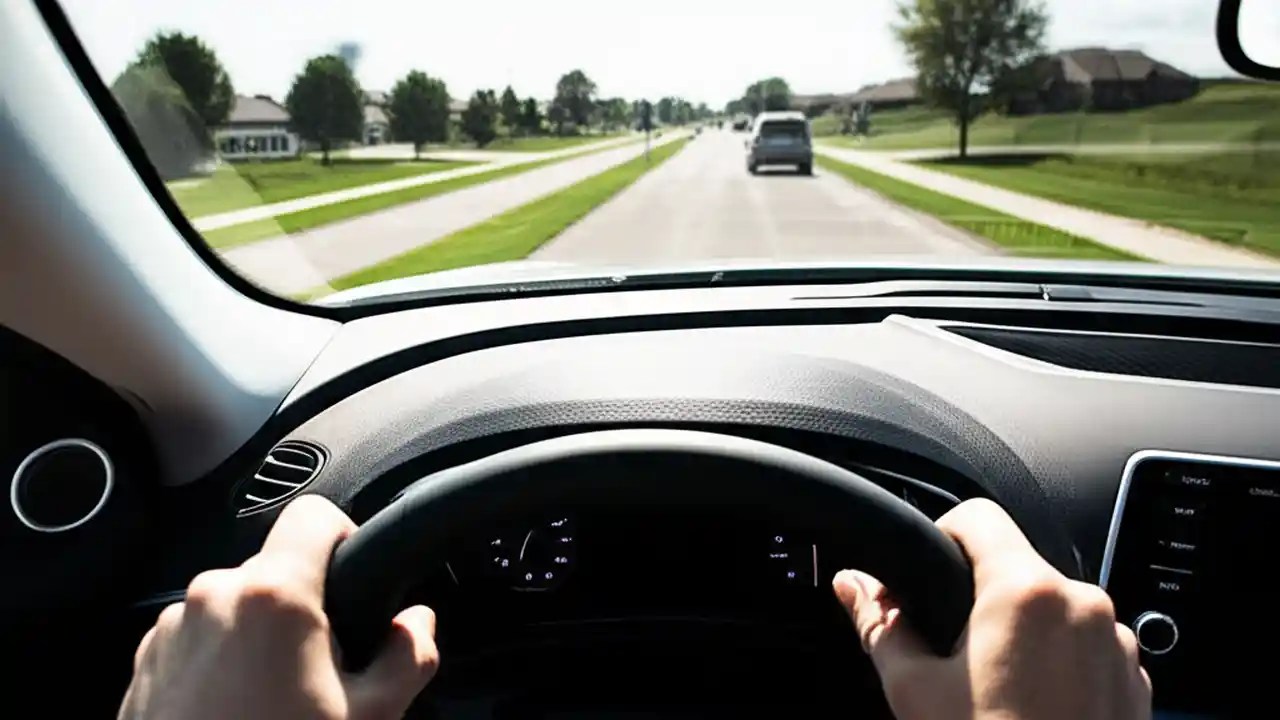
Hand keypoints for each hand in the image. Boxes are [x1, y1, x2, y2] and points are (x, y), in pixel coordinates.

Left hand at [119, 495, 438, 719]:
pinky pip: (198, 641)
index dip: (345, 538)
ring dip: (259, 638)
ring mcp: (170, 630)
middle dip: (304, 608)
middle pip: (276, 570)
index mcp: (272, 596)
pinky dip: (221, 664)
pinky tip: (237, 713)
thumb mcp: (372, 716)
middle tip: (322, 671)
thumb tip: (416, 625)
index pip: (315, 515)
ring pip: (235, 607)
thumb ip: (409, 655)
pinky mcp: (143, 663)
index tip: (354, 583)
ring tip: (274, 701)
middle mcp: (213, 597)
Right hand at [833, 499, 1149, 719]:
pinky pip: (1088, 647)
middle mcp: (1085, 605)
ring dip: (1021, 631)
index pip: (975, 516)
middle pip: (1015, 565)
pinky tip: (1030, 707)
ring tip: (993, 690)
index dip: (939, 536)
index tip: (926, 575)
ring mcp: (1118, 645)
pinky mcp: (1135, 681)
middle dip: (978, 598)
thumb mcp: (915, 690)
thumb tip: (850, 585)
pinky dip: (1057, 662)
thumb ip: (878, 623)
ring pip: (1053, 608)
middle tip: (951, 652)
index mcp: (1026, 591)